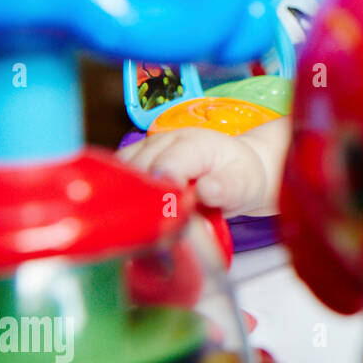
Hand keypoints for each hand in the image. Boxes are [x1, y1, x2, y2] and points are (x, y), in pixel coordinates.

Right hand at [117, 126, 274, 217]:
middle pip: (139, 169)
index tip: (167, 214)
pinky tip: (138, 208)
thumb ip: (227, 187)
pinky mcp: (136, 158)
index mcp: (194, 144)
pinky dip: (123, 192)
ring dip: (130, 196)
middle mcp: (166, 140)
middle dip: (146, 198)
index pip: (167, 165)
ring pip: (122, 171)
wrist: (237, 167)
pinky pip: (118, 175)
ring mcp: (148, 148)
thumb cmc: (240, 176)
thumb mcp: (244, 184)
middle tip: (158, 222)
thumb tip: (206, 191)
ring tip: (149, 215)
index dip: (164, 192)